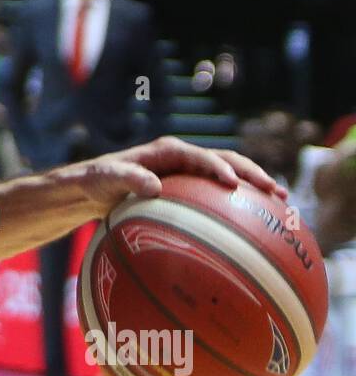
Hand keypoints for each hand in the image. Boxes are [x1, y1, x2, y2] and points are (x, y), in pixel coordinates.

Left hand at [68, 135, 288, 219]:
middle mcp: (182, 158)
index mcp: (166, 151)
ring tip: (281, 203)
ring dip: (255, 186)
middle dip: (252, 174)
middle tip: (275, 192)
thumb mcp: (105, 179)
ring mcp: (189, 172)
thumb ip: (126, 179)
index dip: (218, 168)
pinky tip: (257, 224)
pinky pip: (219, 193)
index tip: (234, 185)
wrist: (93, 187)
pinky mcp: (190, 187)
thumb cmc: (97, 182)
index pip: (199, 156)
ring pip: (230, 174)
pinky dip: (240, 203)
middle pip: (226, 160)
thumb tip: (153, 186)